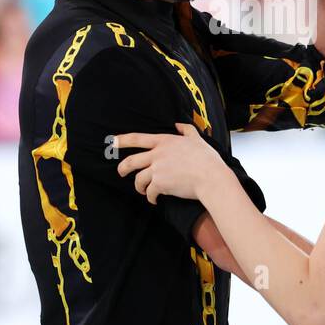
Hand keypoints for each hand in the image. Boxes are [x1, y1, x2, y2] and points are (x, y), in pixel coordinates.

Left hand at [114, 123, 228, 203]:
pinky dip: (151, 198)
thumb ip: (187, 130)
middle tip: (121, 172)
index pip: (138, 138)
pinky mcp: (160, 184)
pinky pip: (149, 192)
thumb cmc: (207, 159)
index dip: (123, 140)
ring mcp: (157, 169)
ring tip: (143, 191)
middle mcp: (158, 154)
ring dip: (139, 187)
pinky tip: (155, 200)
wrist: (211, 178)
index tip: (112, 142)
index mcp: (165, 141)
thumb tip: (178, 124)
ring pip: (138, 179)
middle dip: (122, 168)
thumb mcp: (197, 139)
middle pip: (131, 161)